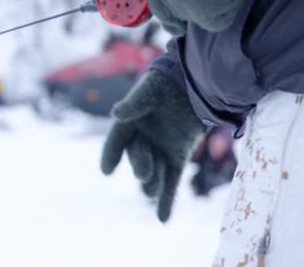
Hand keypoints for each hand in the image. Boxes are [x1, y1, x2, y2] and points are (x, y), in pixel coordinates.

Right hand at [101, 71, 205, 221]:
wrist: (196, 82)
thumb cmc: (167, 83)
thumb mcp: (149, 90)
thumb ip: (134, 104)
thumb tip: (116, 114)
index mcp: (130, 122)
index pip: (117, 140)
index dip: (111, 155)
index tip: (106, 170)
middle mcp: (142, 138)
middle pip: (137, 157)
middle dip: (140, 166)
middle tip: (144, 173)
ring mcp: (160, 149)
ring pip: (154, 172)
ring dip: (152, 183)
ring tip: (151, 190)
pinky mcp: (178, 156)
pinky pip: (172, 181)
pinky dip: (168, 201)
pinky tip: (162, 220)